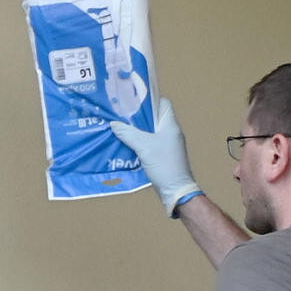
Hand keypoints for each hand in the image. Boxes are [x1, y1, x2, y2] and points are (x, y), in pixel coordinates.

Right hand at [113, 96, 201, 215]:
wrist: (176, 190)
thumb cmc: (164, 165)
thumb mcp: (144, 146)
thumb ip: (128, 133)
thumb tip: (114, 124)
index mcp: (170, 125)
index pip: (163, 104)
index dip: (149, 100)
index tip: (132, 101)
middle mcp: (170, 132)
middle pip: (153, 118)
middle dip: (137, 116)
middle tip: (120, 115)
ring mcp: (167, 145)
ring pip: (150, 132)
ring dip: (136, 131)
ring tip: (119, 129)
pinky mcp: (163, 156)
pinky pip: (149, 144)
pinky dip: (138, 143)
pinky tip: (125, 145)